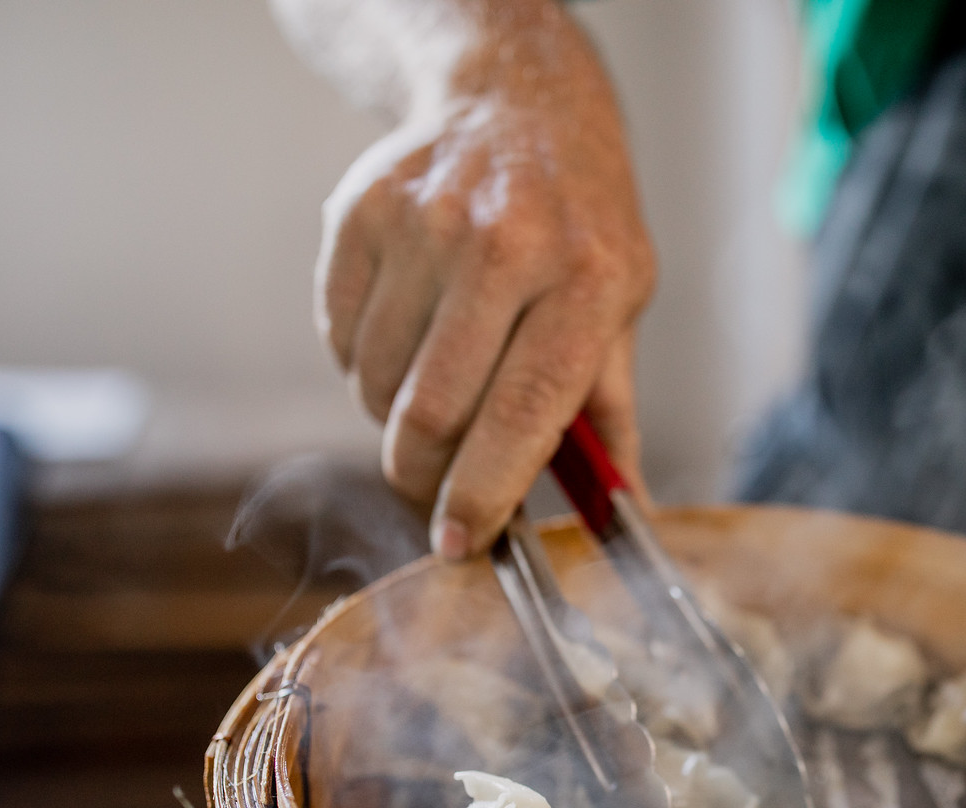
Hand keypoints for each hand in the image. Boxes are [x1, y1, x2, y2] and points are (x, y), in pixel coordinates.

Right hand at [316, 6, 654, 557]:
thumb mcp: (623, 305)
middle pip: (431, 413)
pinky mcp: (360, 213)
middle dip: (425, 477)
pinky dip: (363, 366)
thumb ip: (611, 413)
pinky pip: (340, 338)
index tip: (461, 542)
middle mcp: (503, 247)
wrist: (516, 106)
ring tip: (435, 389)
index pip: (523, 415)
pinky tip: (405, 337)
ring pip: (378, 384)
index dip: (485, 493)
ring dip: (393, 419)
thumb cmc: (580, 223)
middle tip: (436, 491)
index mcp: (585, 282)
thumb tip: (626, 513)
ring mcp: (424, 224)